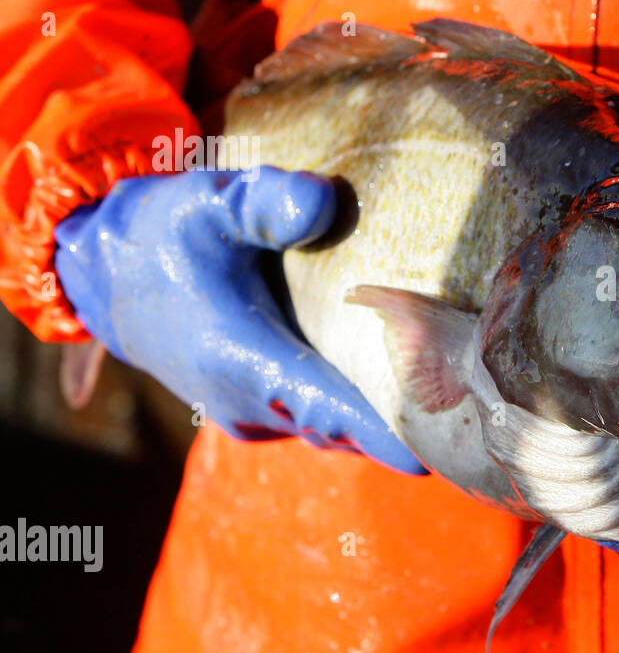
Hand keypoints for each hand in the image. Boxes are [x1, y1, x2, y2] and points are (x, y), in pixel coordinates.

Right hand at [53, 167, 426, 473]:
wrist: (106, 276)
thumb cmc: (163, 234)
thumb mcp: (206, 201)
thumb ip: (262, 202)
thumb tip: (323, 203)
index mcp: (240, 359)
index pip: (327, 406)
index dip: (383, 430)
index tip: (436, 451)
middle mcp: (248, 402)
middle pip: (345, 427)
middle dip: (406, 425)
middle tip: (478, 414)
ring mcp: (252, 414)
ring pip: (335, 429)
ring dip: (386, 420)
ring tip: (458, 405)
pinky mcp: (259, 411)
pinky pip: (321, 421)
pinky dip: (361, 412)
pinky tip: (407, 385)